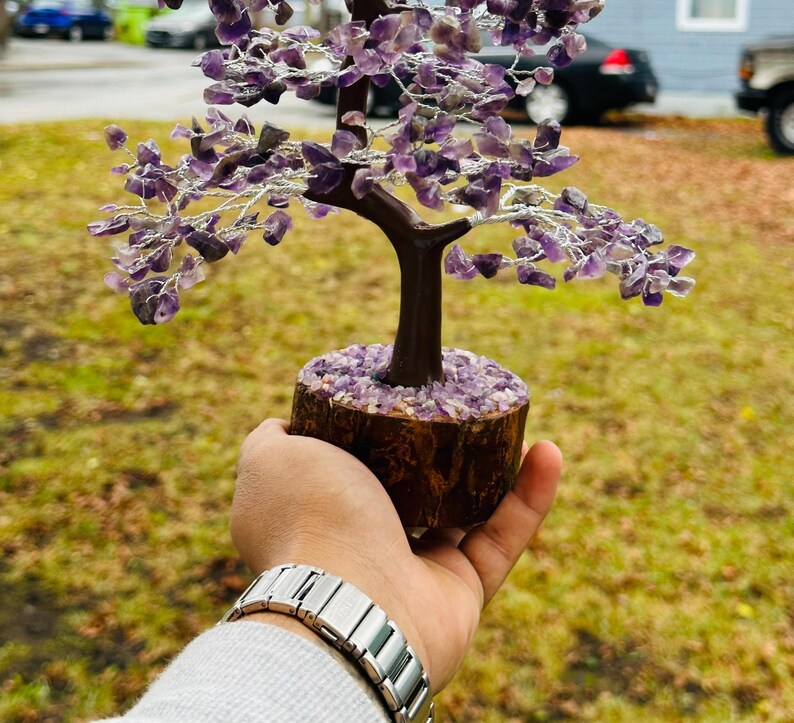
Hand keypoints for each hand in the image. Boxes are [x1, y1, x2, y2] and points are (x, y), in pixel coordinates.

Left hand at [230, 419, 561, 692]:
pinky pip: (502, 538)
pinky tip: (549, 453)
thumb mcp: (269, 458)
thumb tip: (286, 421)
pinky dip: (530, 498)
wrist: (354, 604)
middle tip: (466, 411)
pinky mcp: (462, 593)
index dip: (374, 434)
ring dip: (496, 467)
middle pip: (413, 488)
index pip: (348, 470)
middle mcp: (364, 546)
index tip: (401, 399)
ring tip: (515, 425)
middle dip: (443, 451)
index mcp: (320, 516)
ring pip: (465, 510)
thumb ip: (271, 437)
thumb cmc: (312, 521)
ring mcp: (413, 571)